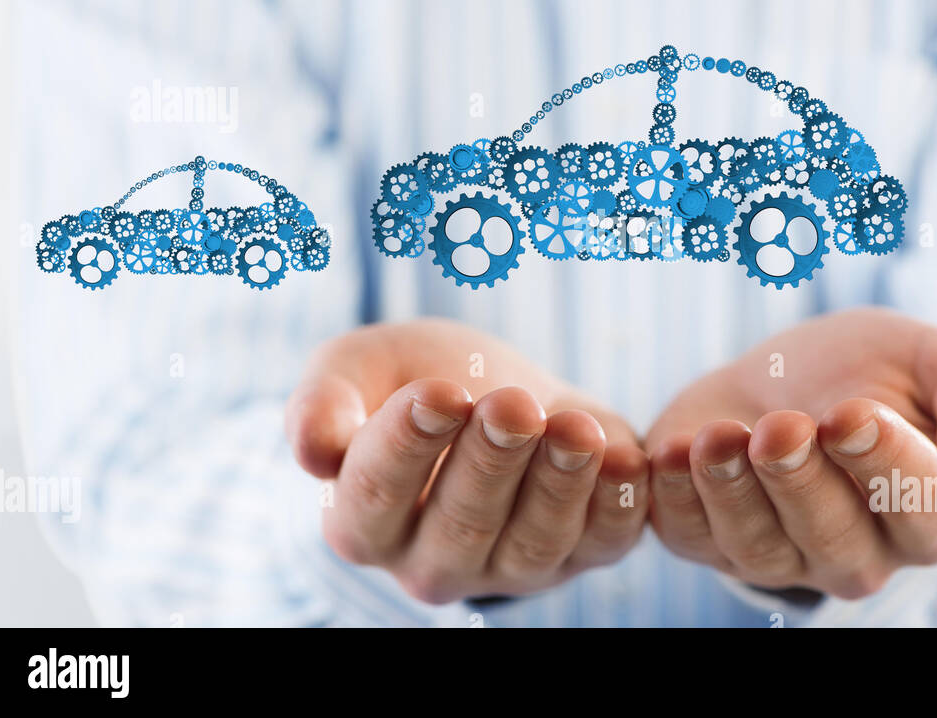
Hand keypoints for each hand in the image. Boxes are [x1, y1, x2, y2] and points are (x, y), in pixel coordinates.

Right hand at [285, 319, 647, 603]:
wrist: (498, 390)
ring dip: (558, 485)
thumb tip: (311, 450)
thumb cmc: (417, 378)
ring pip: (534, 542)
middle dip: (489, 463)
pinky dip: (618, 503)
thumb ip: (324, 402)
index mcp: (363, 521)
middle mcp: (433, 562)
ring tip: (573, 428)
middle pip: (460, 526)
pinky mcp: (581, 552)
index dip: (406, 445)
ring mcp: (511, 566)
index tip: (439, 394)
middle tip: (511, 406)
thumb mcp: (359, 369)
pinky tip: (625, 458)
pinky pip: (604, 541)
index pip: (375, 495)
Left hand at [646, 307, 936, 598]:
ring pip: (757, 548)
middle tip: (781, 426)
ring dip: (732, 491)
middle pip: (835, 541)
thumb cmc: (875, 370)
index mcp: (929, 515)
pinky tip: (673, 449)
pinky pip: (690, 536)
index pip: (921, 511)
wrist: (789, 370)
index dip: (886, 464)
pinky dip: (675, 495)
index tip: (851, 413)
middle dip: (802, 482)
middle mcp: (858, 551)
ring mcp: (780, 553)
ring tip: (720, 435)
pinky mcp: (709, 537)